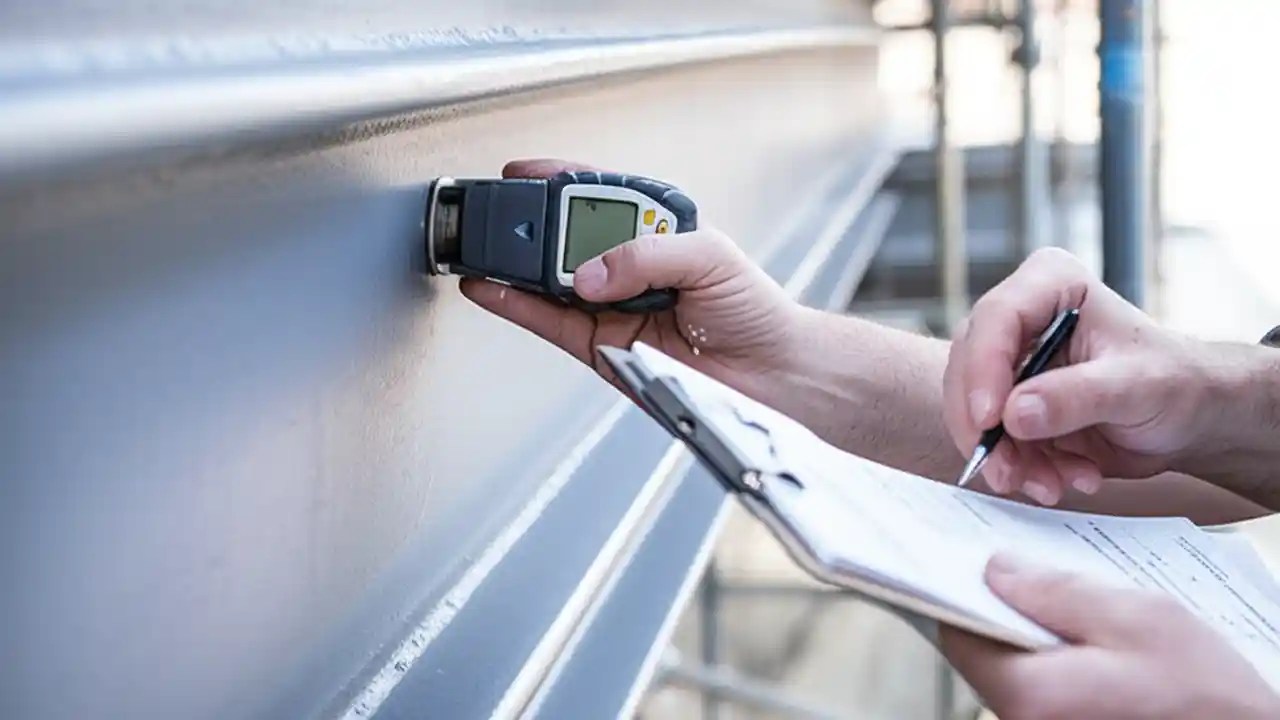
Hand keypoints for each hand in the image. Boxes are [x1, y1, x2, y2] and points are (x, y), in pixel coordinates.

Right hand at [461, 158, 802, 399]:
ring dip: (513, 267)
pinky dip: (516, 306)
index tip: (521, 173)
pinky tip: (490, 289)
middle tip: (496, 218)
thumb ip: (647, 254)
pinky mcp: (601, 347)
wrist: (772, 374)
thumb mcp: (711, 257)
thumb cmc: (754, 311)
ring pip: (549, 282)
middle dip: (526, 226)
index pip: (597, 197)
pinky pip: (550, 322)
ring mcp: (610, 307)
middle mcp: (627, 267)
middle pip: (564, 239)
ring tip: (481, 251)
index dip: (557, 182)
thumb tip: (591, 272)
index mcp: (655, 231)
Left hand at [941, 554, 1279, 719]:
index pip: (958, 633)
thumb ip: (1056, 591)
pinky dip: (1052, 657)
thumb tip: (995, 570)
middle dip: (1001, 607)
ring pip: (1013, 668)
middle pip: (983, 651)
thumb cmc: (1206, 699)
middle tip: (1026, 568)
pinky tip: (1083, 636)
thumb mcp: (1135, 619)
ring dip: (1030, 631)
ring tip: (1066, 601)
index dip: (963, 589)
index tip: (971, 558)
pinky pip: (1042, 687)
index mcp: (1029, 694)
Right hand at [943, 248, 1208, 504]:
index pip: (997, 318)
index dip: (983, 369)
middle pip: (968, 366)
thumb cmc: (1176, 383)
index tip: (991, 420)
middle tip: (1005, 471)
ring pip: (973, 409)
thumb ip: (1076, 397)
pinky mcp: (1011, 402)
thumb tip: (1013, 415)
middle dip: (984, 427)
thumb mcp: (1135, 387)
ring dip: (1006, 457)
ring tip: (1051, 485)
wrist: (1192, 418)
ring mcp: (1012, 362)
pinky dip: (1022, 467)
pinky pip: (993, 438)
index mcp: (1050, 285)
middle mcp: (1022, 318)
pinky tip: (1065, 479)